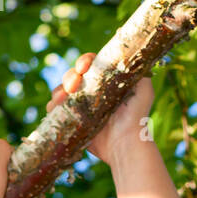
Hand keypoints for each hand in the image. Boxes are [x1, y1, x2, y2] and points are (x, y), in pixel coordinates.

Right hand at [46, 51, 154, 165]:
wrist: (126, 144)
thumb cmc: (137, 117)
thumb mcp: (144, 89)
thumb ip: (139, 71)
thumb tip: (131, 53)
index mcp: (105, 81)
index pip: (91, 65)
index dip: (84, 61)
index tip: (83, 67)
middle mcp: (92, 92)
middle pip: (73, 76)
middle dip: (70, 77)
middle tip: (73, 86)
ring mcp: (81, 107)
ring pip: (62, 91)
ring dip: (58, 91)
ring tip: (61, 99)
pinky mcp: (73, 122)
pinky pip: (56, 111)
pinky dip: (52, 107)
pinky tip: (54, 108)